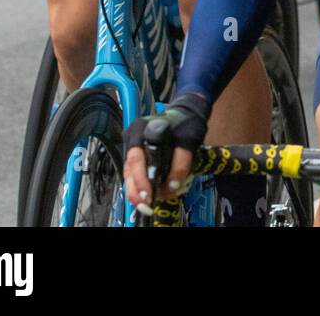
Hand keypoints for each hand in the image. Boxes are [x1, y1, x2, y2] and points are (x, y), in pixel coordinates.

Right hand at [123, 92, 210, 214]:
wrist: (187, 113)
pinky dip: (142, 187)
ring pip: (130, 174)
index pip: (136, 157)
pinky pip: (136, 174)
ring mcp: (133, 148)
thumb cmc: (187, 123)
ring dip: (139, 192)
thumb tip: (172, 186)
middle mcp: (132, 139)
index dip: (141, 178)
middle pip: (129, 169)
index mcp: (140, 130)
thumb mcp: (190, 139)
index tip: (149, 194)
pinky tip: (150, 197)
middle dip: (138, 190)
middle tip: (148, 205)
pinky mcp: (138, 156)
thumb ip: (182, 162)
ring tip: (149, 205)